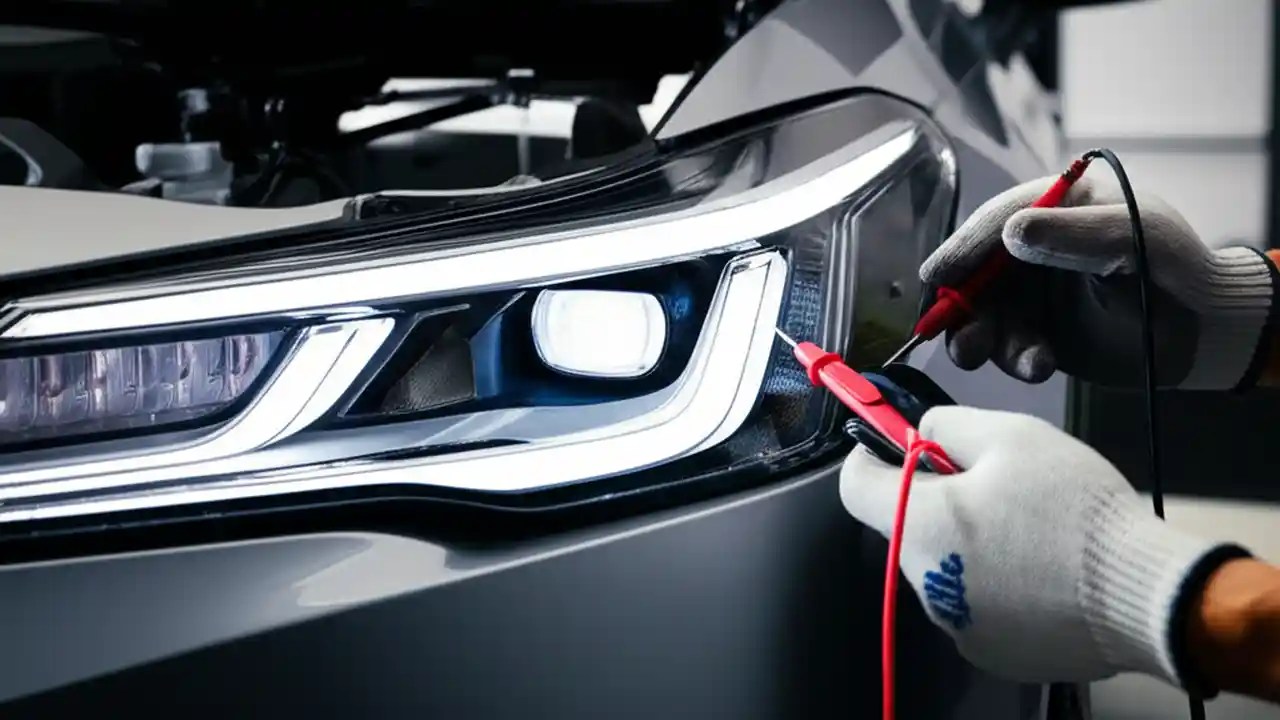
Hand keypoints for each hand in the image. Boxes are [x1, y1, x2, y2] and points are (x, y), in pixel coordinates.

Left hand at [840, 406, 1238, 683]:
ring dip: (972, 543)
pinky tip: (1046, 571)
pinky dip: (1000, 584)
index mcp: (919, 526)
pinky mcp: (993, 653)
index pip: (854, 487)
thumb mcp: (1010, 435)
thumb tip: (921, 433)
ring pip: (947, 566)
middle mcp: (924, 584)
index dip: (870, 456)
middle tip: (996, 482)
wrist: (1146, 595)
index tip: (897, 443)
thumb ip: (947, 425)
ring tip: (1034, 529)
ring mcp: (956, 625)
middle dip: (940, 499)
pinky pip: (979, 605)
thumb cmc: (1074, 509)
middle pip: (910, 527)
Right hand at [921, 176, 1275, 388]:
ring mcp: (1029, 293)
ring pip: (983, 317)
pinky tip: (1042, 365)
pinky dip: (1017, 359)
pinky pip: (1006, 347)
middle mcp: (1030, 248)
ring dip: (991, 342)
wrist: (1202, 330)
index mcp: (1052, 208)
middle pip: (973, 275)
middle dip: (964, 310)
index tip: (938, 276)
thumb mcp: (1133, 238)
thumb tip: (1012, 231)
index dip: (963, 250)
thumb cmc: (1176, 268)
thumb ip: (1075, 234)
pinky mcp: (1035, 332)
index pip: (992, 222)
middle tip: (963, 341)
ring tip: (1024, 361)